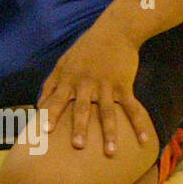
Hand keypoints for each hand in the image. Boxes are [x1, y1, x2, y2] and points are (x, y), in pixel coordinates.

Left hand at [38, 21, 155, 154]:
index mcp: (69, 78)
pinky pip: (132, 107)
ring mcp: (106, 84)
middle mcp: (86, 83)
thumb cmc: (85, 49)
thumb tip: (38, 104)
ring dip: (109, 133)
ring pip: (107, 112)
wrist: (114, 31)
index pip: (57, 99)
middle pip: (82, 108)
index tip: (44, 131)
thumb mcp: (63, 62)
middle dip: (80, 127)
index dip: (51, 114)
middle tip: (78, 146)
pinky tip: (144, 140)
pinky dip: (139, 124)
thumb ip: (51, 83)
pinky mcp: (124, 84)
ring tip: (110, 152)